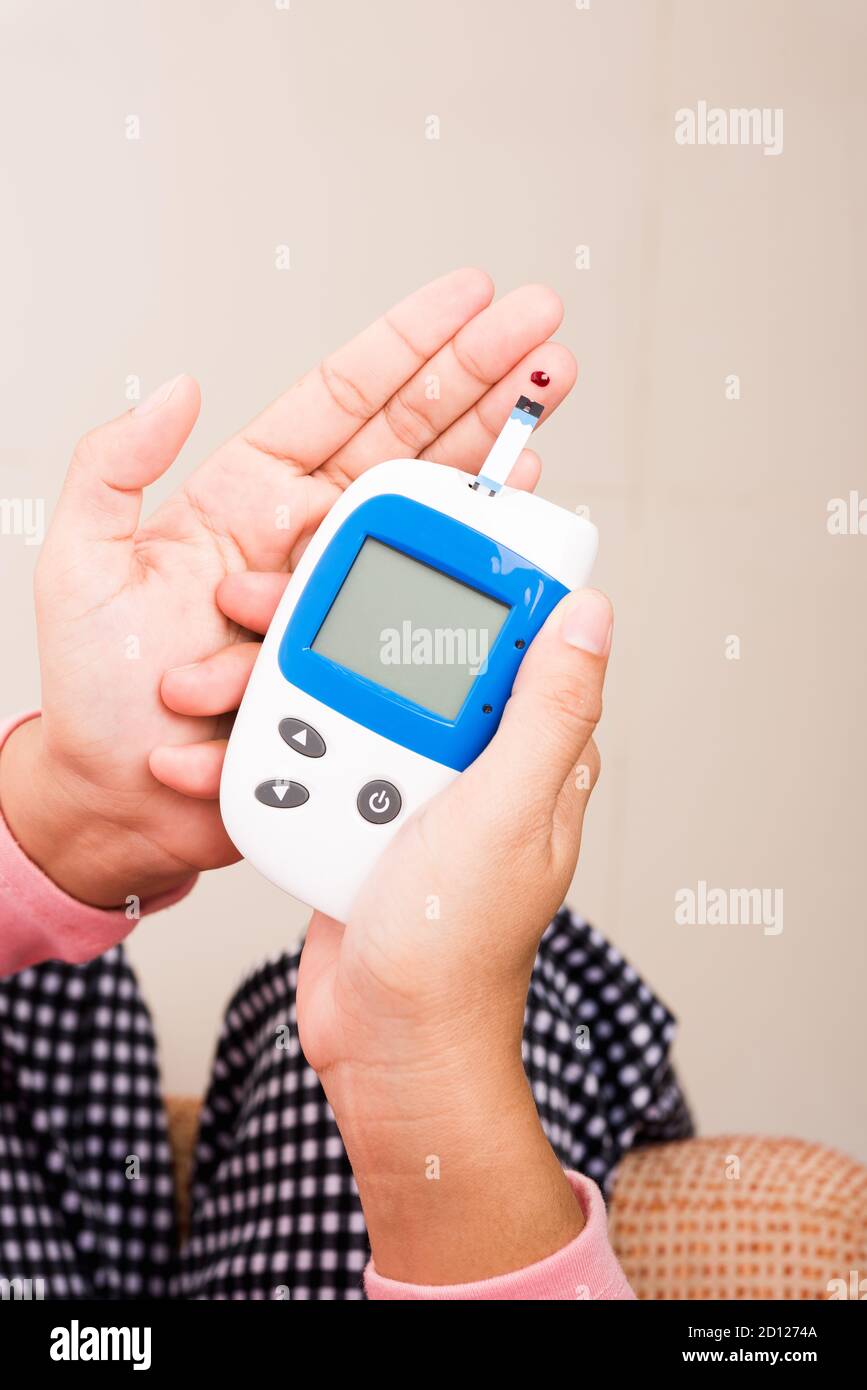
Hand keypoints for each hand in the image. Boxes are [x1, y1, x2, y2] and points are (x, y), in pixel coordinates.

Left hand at [0, 271, 574, 906]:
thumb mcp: (82, 566)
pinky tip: (520, 500)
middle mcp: (307, 533)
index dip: (409, 342)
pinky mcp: (367, 650)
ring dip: (496, 445)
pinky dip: (483, 542)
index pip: (342, 398)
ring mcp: (345, 589)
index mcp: (247, 494)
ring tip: (546, 395)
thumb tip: (180, 389)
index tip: (471, 295)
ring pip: (435, 500)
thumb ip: (113, 470)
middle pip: (410, 433)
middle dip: (479, 373)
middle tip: (542, 324)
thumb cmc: (97, 687)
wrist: (124, 797)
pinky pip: (434, 587)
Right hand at [196, 575, 611, 1282]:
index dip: (444, 578)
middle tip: (246, 607)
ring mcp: (407, 785)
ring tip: (198, 688)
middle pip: (395, 652)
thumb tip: (590, 613)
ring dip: (260, 687)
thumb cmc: (457, 946)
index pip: (498, 632)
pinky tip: (199, 754)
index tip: (378, 545)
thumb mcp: (507, 813)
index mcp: (525, 748)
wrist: (388, 1047)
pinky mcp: (355, 814)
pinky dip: (252, 755)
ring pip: (335, 698)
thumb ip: (545, 712)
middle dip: (313, 627)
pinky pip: (304, 759)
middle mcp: (470, 758)